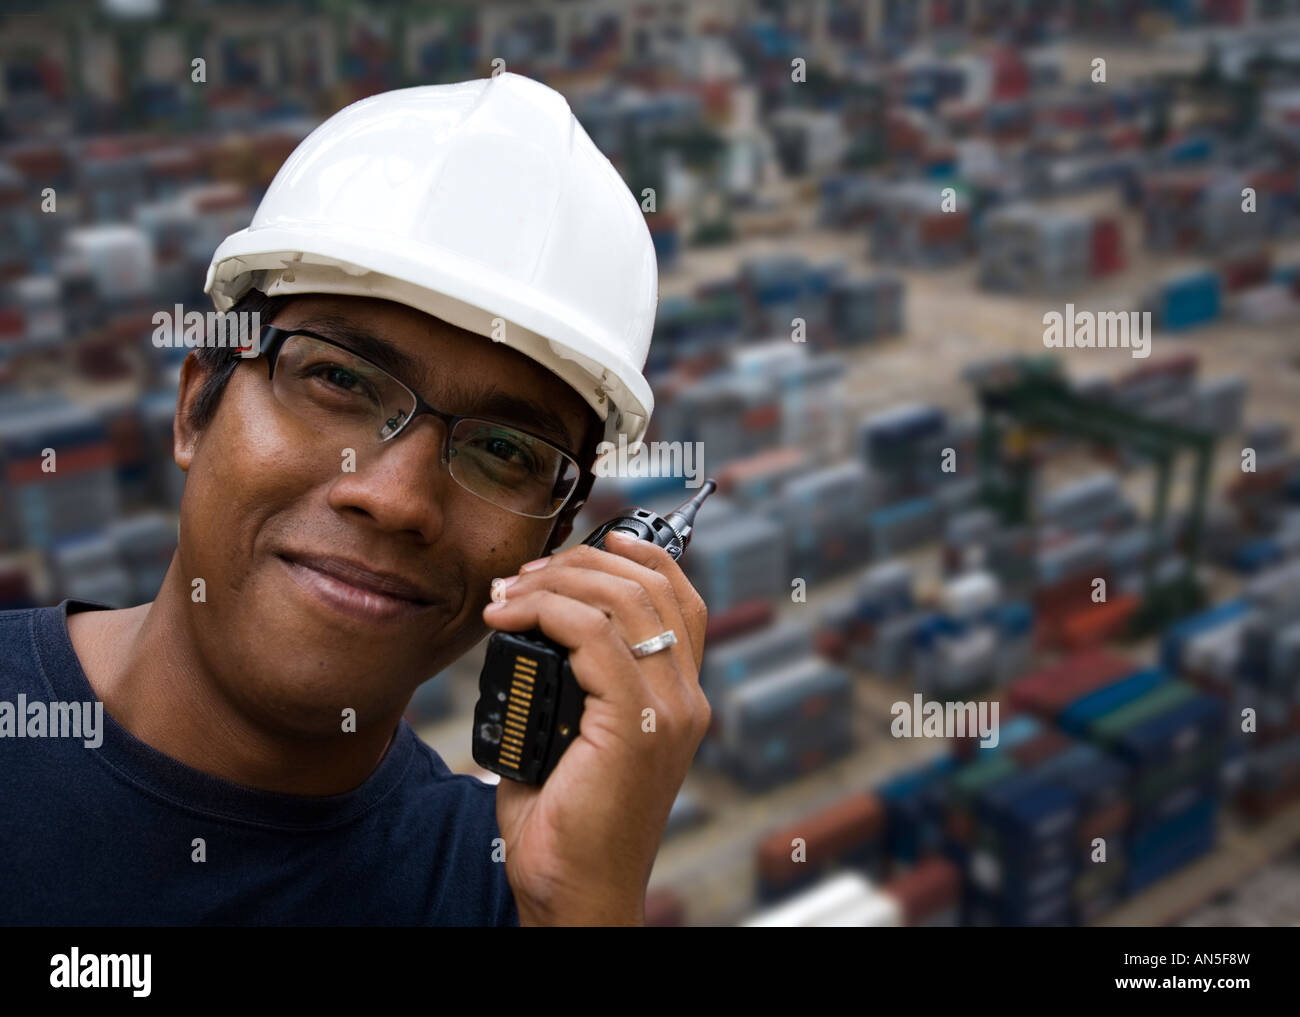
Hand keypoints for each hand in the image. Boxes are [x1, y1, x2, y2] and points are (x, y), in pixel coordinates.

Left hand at [481, 531, 709, 925]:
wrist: (574, 895)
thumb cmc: (566, 823)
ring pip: (622, 601)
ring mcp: (668, 712)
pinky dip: (545, 613)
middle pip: (651, 586)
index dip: (642, 554)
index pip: (681, 598)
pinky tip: (506, 619)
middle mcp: (686, 699)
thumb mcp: (576, 736)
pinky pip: (593, 637)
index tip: (590, 541)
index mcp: (680, 698)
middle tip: (525, 574)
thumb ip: (574, 682)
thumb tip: (531, 627)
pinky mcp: (637, 727)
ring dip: (556, 582)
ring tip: (507, 594)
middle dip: (582, 561)